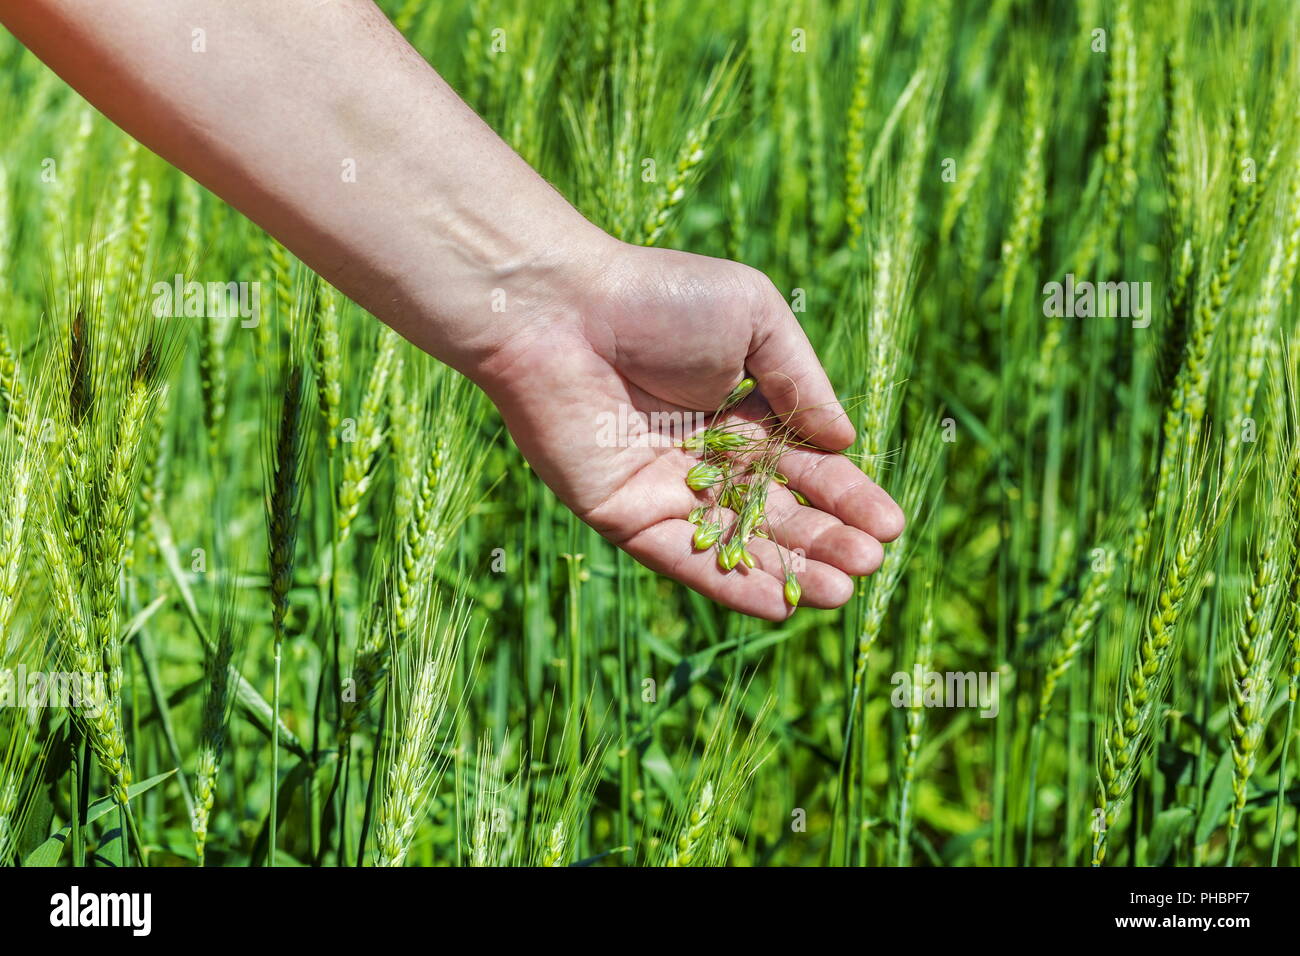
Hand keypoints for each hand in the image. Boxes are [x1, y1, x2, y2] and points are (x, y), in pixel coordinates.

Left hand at [475, 238, 904, 619]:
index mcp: (739, 411)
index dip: (847, 495)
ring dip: (791, 570)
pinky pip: (684, 560)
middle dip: (826, 539)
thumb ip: (800, 381)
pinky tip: (781, 606)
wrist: (561, 311)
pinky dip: (730, 585)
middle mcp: (705, 458)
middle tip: (871, 565)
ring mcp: (664, 492)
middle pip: (777, 511)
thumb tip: (845, 440)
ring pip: (738, 543)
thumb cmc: (659, 300)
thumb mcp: (754, 319)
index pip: (805, 465)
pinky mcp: (625, 516)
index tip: (888, 525)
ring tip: (844, 593)